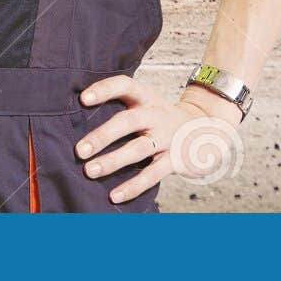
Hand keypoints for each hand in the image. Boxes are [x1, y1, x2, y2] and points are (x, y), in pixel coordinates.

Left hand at [76, 74, 243, 202]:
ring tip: (90, 171)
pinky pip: (152, 174)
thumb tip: (75, 118)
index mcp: (146, 97)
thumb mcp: (146, 104)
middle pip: (128, 121)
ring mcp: (166, 137)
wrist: (205, 129)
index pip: (125, 85)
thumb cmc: (160, 118)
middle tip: (79, 150)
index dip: (104, 89)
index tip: (83, 99)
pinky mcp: (174, 160)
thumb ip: (120, 108)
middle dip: (102, 135)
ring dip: (113, 161)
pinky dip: (133, 186)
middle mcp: (156, 115)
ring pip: (138, 148)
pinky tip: (114, 195)